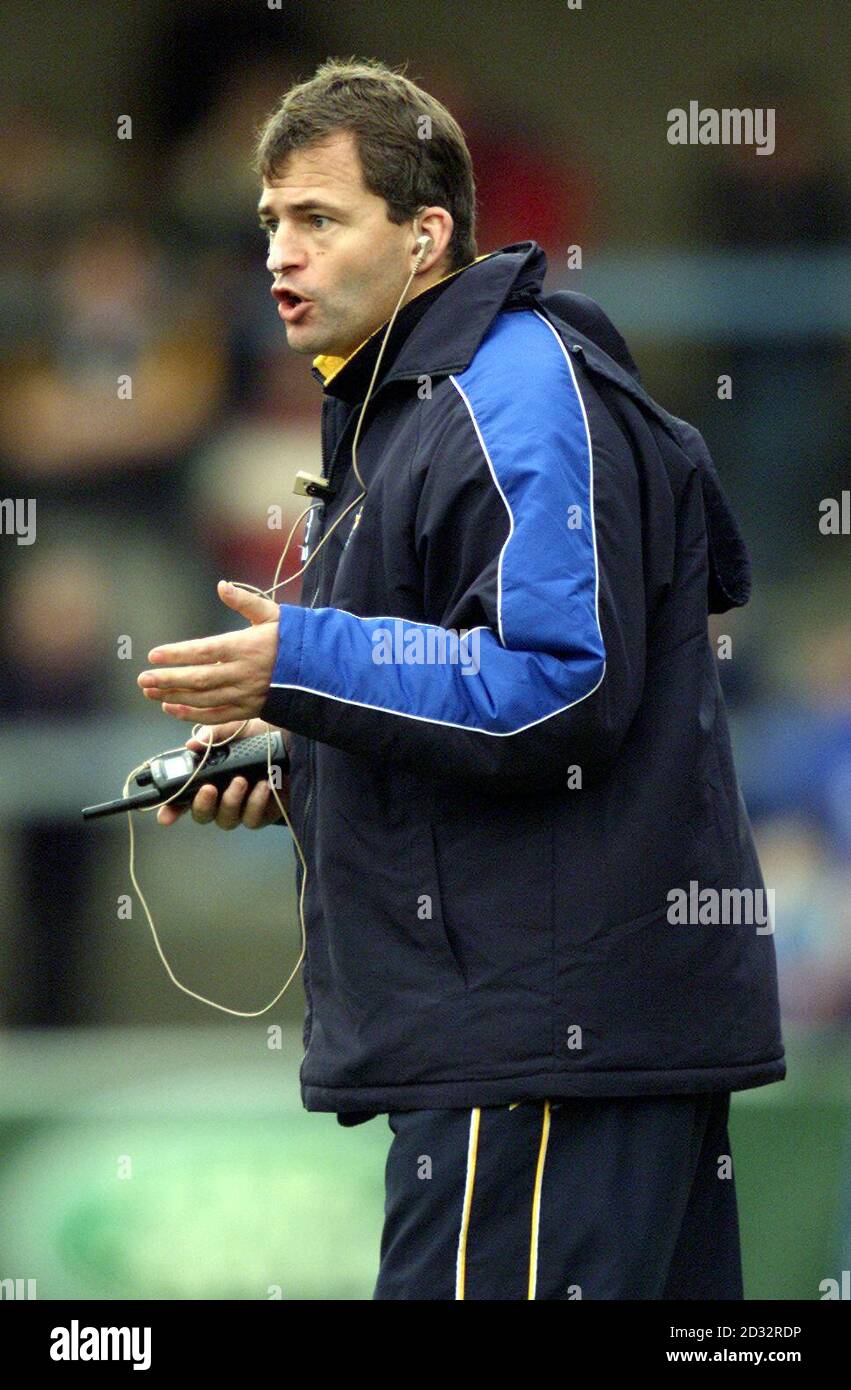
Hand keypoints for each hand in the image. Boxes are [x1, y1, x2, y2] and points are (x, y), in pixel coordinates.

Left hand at [137, 581, 279, 723]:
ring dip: (174, 696)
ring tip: (151, 691)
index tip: (155, 654)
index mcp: (246, 647)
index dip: (177, 654)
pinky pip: (216, 716)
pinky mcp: (248, 710)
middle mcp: (243, 674)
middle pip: (198, 679)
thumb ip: (245, 601)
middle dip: (168, 680)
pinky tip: (172, 708)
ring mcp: (245, 695)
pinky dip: (191, 715)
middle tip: (143, 678)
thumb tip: (222, 586)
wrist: (319, 671)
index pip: (204, 651)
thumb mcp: (272, 614)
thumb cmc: (293, 640)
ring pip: (203, 699)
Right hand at [156, 719, 290, 829]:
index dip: (171, 810)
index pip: (182, 799)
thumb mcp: (236, 728)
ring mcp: (241, 808)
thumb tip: (192, 744)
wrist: (296, 744)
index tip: (164, 816)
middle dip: (202, 804)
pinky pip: (252, 818)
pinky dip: (256, 802)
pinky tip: (263, 786)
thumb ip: (214, 736)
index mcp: (208, 777)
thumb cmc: (261, 736)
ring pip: (226, 820)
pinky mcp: (261, 814)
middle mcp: (221, 797)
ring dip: (231, 801)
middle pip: (202, 815)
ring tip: (241, 780)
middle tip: (209, 788)